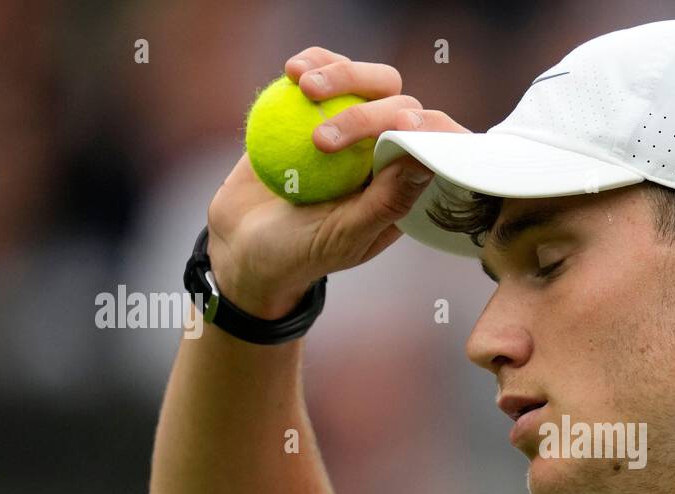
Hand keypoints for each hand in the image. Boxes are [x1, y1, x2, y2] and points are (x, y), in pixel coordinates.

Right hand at [206, 46, 469, 318]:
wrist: (245, 243)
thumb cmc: (300, 250)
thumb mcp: (343, 235)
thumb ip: (387, 202)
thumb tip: (425, 160)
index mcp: (403, 184)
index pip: (429, 144)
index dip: (427, 128)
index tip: (401, 126)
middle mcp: (385, 150)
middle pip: (399, 104)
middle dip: (367, 112)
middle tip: (320, 140)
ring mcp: (354, 124)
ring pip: (368, 80)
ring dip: (341, 73)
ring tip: (302, 85)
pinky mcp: (320, 105)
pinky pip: (327, 70)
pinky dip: (313, 62)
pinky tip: (291, 70)